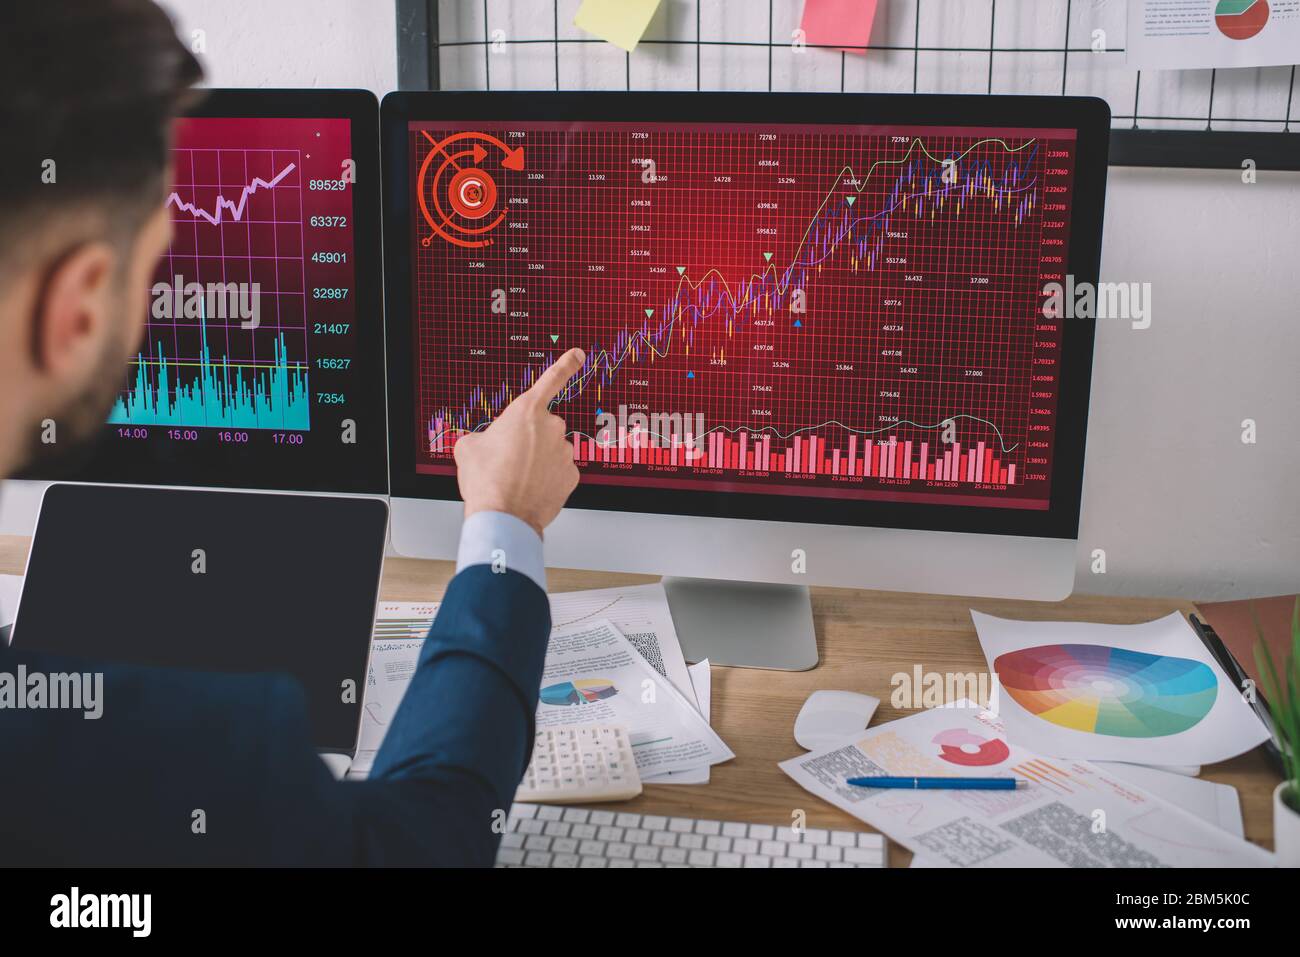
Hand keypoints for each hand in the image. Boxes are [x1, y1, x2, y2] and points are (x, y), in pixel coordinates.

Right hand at [454, 348, 585, 536]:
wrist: (502, 516)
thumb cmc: (486, 480)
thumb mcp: (468, 447)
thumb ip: (482, 436)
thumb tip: (483, 443)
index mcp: (527, 411)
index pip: (551, 380)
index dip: (566, 365)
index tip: (579, 355)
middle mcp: (552, 427)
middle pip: (543, 427)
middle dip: (530, 439)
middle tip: (509, 459)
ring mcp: (564, 452)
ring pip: (552, 451)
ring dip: (538, 461)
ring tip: (516, 478)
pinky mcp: (572, 476)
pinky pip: (560, 472)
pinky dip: (548, 479)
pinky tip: (531, 489)